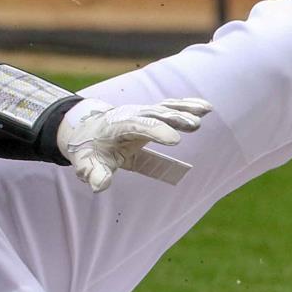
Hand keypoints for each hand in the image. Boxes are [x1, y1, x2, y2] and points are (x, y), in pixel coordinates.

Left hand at [58, 98, 210, 191]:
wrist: (86, 131)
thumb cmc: (89, 150)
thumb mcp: (86, 164)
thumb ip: (93, 173)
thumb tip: (99, 186)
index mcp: (115, 126)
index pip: (135, 125)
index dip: (155, 130)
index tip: (174, 139)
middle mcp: (130, 115)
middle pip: (153, 114)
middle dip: (173, 118)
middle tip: (195, 126)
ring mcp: (141, 112)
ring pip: (163, 108)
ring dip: (184, 110)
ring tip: (205, 112)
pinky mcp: (151, 114)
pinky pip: (170, 108)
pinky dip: (186, 106)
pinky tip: (206, 107)